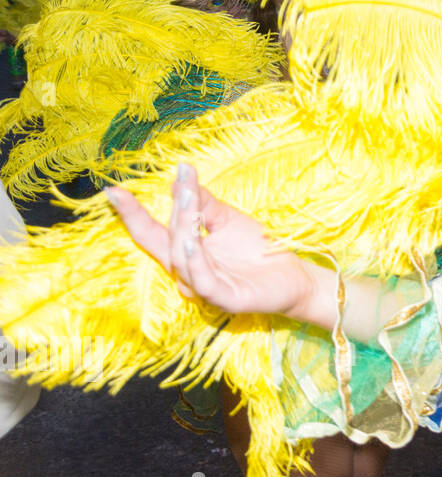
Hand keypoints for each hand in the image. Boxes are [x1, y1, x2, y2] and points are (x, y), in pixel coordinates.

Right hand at [106, 164, 316, 318]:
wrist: (294, 276)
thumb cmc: (258, 249)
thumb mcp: (227, 220)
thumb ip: (203, 204)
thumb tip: (181, 177)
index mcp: (184, 252)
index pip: (151, 233)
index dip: (131, 214)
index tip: (112, 191)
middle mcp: (187, 272)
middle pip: (164, 242)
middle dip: (163, 214)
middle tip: (180, 182)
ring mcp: (203, 288)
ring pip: (181, 259)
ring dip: (182, 231)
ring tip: (186, 204)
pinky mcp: (223, 299)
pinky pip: (203, 281)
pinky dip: (195, 261)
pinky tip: (193, 242)